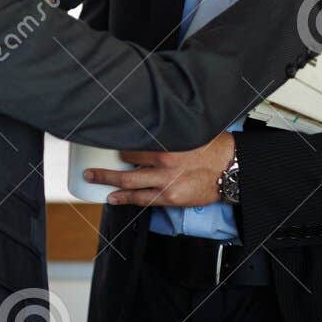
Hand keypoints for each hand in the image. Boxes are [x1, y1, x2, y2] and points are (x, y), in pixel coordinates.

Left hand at [83, 132, 233, 206]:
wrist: (233, 169)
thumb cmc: (214, 147)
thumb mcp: (190, 130)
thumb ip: (169, 129)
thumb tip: (151, 121)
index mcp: (167, 144)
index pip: (133, 145)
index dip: (118, 146)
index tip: (106, 143)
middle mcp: (164, 164)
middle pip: (126, 167)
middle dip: (104, 170)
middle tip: (89, 170)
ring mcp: (167, 183)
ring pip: (131, 185)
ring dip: (110, 184)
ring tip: (95, 181)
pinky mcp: (171, 198)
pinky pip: (144, 200)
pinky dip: (126, 200)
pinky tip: (114, 198)